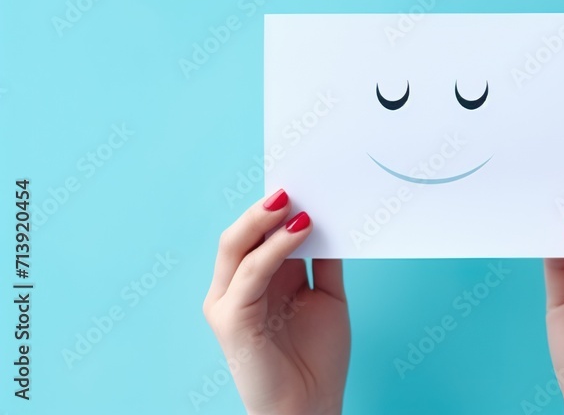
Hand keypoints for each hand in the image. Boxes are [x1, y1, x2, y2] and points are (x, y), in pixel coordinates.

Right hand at [202, 189, 349, 414]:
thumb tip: (329, 216)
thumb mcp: (327, 297)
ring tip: (295, 199)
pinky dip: (274, 249)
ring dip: (266, 219)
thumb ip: (324, 260)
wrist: (310, 409)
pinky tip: (300, 230)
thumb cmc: (317, 359)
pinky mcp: (230, 319)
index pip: (258, 234)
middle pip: (241, 235)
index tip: (303, 177)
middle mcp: (237, 288)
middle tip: (294, 183)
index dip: (275, 208)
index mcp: (258, 281)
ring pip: (237, 246)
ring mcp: (229, 303)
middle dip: (265, 207)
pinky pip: (250, 273)